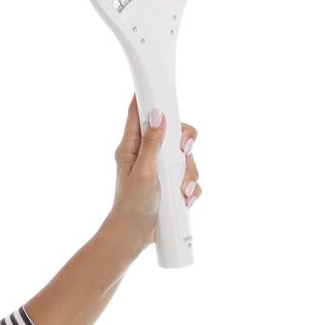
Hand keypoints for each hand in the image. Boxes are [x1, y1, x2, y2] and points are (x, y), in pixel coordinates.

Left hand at [106, 94, 200, 253]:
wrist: (134, 236)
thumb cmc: (132, 205)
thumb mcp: (143, 172)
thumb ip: (152, 144)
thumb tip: (156, 114)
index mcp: (132, 147)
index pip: (139, 113)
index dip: (151, 98)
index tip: (165, 89)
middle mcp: (147, 154)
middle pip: (173, 133)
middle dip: (185, 143)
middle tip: (187, 150)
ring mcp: (160, 169)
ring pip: (185, 157)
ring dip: (189, 173)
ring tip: (182, 190)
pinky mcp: (170, 184)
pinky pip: (189, 177)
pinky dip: (191, 188)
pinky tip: (185, 199)